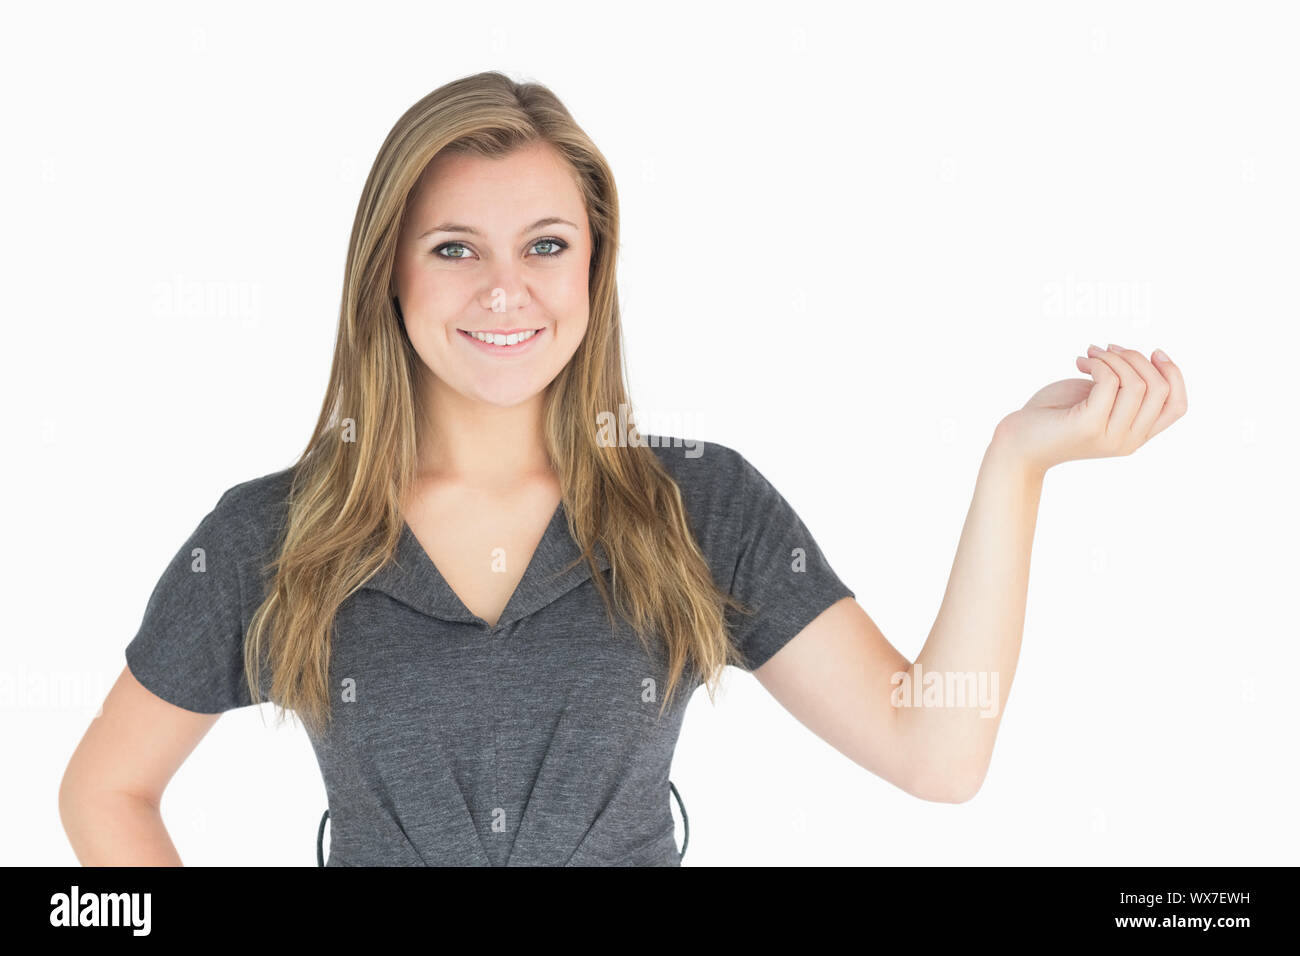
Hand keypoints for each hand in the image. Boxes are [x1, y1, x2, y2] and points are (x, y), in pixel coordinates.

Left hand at [994, 344, 1187, 474]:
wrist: (1018, 441)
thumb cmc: (1055, 415)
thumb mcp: (1097, 398)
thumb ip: (1123, 386)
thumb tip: (1141, 357)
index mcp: (1136, 434)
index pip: (1178, 406)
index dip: (1174, 374)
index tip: (1154, 351)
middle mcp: (1128, 440)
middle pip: (1159, 389)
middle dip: (1136, 358)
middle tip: (1107, 349)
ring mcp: (1110, 437)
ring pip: (1136, 384)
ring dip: (1114, 358)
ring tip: (1091, 354)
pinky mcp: (1089, 426)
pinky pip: (1109, 383)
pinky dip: (1098, 364)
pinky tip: (1080, 362)